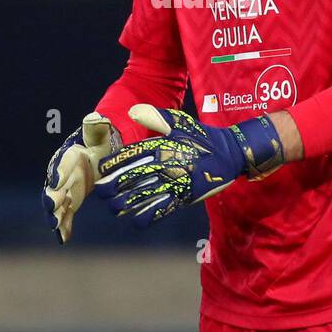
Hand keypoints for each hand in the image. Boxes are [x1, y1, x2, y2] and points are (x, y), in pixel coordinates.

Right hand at [42, 113, 118, 244]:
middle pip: (55, 186)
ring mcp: (65, 189)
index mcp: (69, 156)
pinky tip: (63, 239)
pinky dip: (64, 227)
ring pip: (57, 203)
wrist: (98, 153)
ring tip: (55, 226)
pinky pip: (65, 215)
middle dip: (52, 196)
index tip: (57, 181)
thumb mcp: (100, 133)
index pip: (62, 163)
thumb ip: (96, 127)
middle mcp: (63, 173)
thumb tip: (95, 118)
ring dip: (56, 214)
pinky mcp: (70, 201)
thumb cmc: (99, 141)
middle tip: (51, 206)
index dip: (59, 172)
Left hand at [93, 105, 283, 228]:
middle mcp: (165, 163)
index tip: (101, 171)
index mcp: (161, 145)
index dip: (113, 164)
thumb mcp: (179, 122)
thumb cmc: (201, 137)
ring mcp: (175, 181)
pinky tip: (137, 221)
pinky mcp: (185, 195)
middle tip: (102, 192)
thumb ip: (155, 117)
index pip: (131, 155)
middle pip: (133, 177)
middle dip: (113, 186)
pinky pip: (163, 208)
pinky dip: (148, 216)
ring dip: (126, 204)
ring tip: (115, 208)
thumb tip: (132, 111)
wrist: (230, 153)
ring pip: (144, 195)